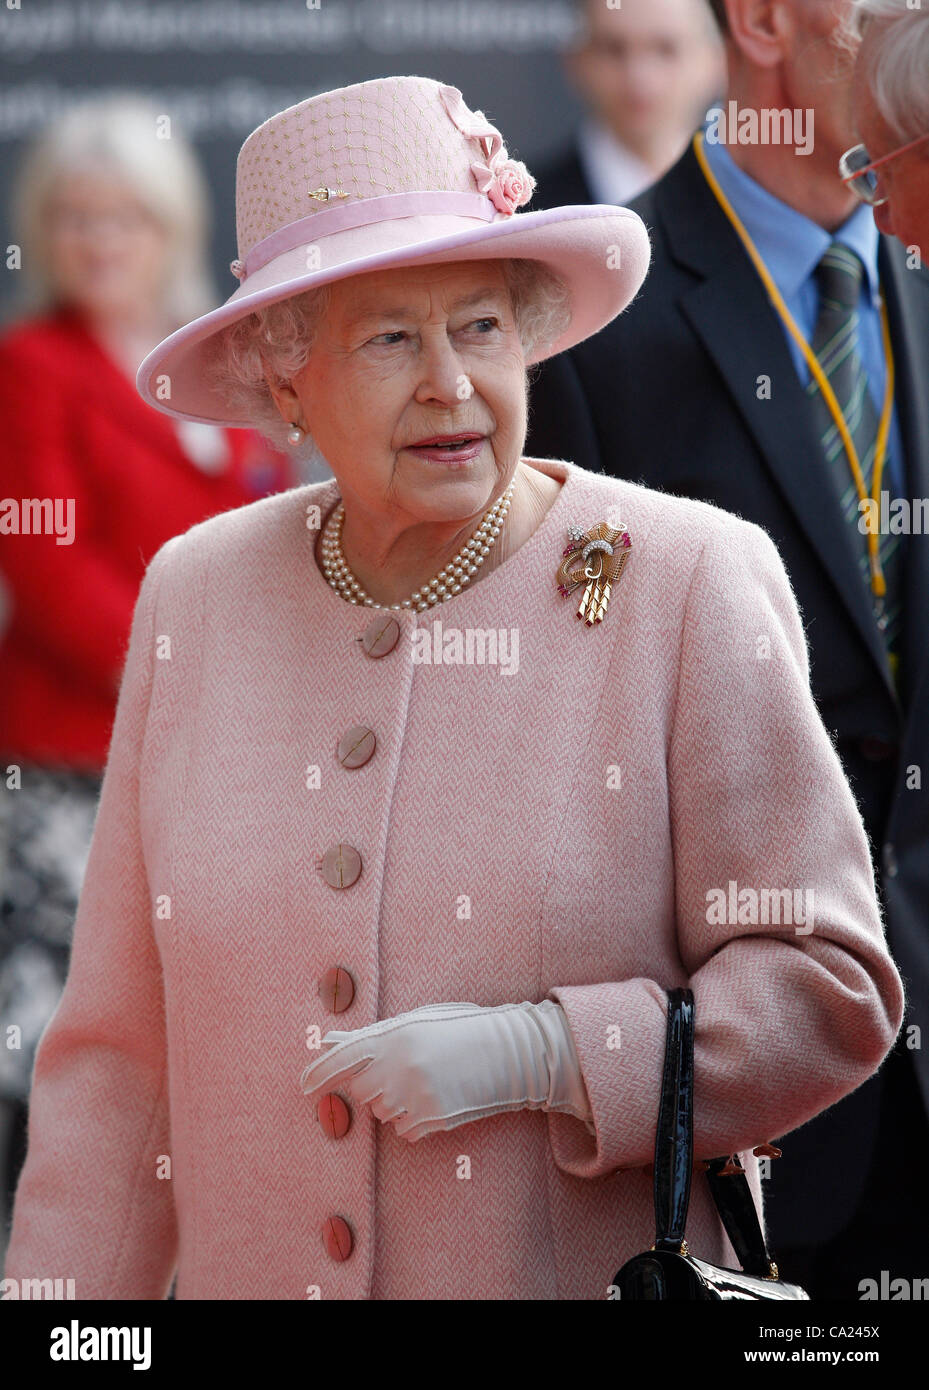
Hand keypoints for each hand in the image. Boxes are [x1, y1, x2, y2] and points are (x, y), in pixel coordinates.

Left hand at [300, 999, 593, 1143]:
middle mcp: (398, 1067)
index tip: (303, 1086)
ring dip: (395, 1102)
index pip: (342, 1059)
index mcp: (393, 1038)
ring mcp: (413, 1095)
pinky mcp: (430, 1119)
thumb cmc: (458, 1030)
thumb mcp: (415, 1023)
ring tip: (427, 1081)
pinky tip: (438, 1099)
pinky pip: (405, 1129)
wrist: (506, 1053)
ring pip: (382, 1112)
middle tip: (404, 1071)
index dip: (318, 1073)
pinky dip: (415, 1120)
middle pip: (361, 1091)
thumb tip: (328, 1042)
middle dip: (373, 1085)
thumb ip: (370, 1036)